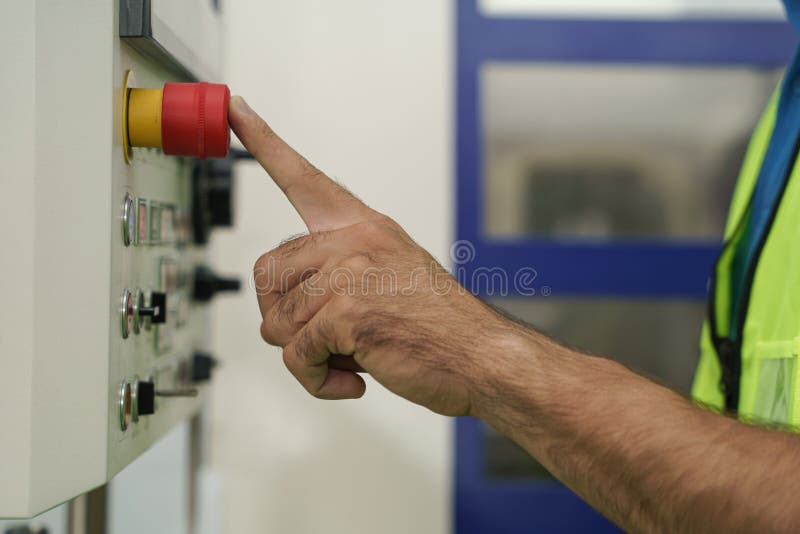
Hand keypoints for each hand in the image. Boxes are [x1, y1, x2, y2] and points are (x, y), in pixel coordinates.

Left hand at [228, 96, 517, 415]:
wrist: (484, 357)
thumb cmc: (440, 327)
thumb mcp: (391, 277)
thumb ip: (341, 274)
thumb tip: (285, 309)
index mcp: (364, 227)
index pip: (304, 178)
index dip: (263, 142)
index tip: (235, 107)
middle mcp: (354, 240)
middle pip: (267, 273)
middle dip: (283, 317)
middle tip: (323, 336)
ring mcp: (351, 272)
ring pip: (277, 320)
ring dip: (304, 353)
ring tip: (348, 357)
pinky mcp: (348, 311)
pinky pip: (295, 354)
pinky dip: (315, 378)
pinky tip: (353, 379)